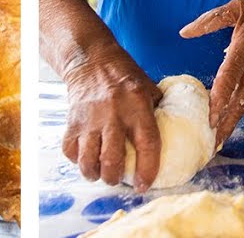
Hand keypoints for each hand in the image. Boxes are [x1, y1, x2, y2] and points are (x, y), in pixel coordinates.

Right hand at [61, 48, 162, 191]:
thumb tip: (174, 133)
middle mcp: (113, 115)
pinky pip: (69, 150)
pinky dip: (76, 159)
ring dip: (94, 173)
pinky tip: (84, 157)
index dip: (147, 169)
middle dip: (114, 178)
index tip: (144, 184)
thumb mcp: (148, 87)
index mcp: (137, 106)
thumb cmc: (123, 74)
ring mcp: (89, 119)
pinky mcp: (71, 120)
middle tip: (117, 178)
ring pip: (88, 160)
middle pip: (112, 160)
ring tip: (99, 173)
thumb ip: (158, 111)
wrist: (90, 58)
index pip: (147, 144)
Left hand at [180, 0, 243, 145]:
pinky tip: (221, 129)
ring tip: (212, 146)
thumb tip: (184, 32)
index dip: (221, 94)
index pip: (230, 75)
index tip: (211, 113)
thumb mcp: (238, 7)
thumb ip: (211, 20)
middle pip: (237, 102)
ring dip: (228, 126)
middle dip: (223, 123)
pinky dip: (233, 117)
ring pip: (241, 106)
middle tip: (208, 144)